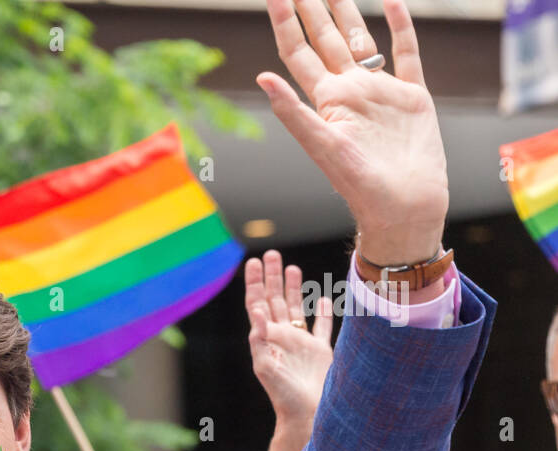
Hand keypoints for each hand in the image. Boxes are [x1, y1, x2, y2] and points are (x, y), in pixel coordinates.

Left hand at [245, 251, 333, 427]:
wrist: (306, 415)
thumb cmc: (284, 396)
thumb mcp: (267, 367)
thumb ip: (260, 340)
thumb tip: (257, 312)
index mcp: (267, 339)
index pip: (258, 304)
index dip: (254, 283)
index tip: (252, 262)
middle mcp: (282, 338)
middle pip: (275, 300)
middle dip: (271, 277)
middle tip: (270, 254)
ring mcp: (301, 344)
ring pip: (297, 308)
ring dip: (293, 288)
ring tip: (291, 267)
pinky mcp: (320, 352)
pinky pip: (322, 327)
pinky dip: (324, 312)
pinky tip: (325, 298)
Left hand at [259, 0, 446, 263]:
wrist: (404, 206)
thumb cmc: (360, 185)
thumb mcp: (321, 146)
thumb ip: (293, 112)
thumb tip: (262, 77)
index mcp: (325, 100)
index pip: (297, 53)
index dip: (285, 23)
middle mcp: (349, 91)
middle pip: (324, 39)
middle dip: (312, 8)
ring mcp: (380, 92)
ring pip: (360, 40)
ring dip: (348, 11)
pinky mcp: (412, 96)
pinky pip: (406, 52)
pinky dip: (400, 25)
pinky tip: (391, 1)